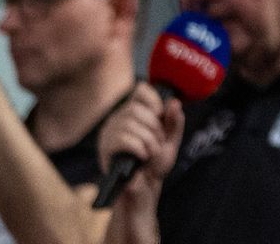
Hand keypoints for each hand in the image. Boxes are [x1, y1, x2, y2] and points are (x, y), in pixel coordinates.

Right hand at [98, 83, 184, 200]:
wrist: (145, 189)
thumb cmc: (156, 163)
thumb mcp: (170, 141)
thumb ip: (174, 122)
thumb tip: (174, 102)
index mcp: (133, 113)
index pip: (140, 90)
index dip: (153, 100)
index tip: (161, 116)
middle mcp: (118, 119)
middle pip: (136, 109)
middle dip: (154, 127)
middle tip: (158, 143)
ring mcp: (108, 133)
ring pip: (129, 124)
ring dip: (148, 140)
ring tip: (151, 153)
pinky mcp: (104, 149)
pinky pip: (121, 139)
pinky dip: (138, 147)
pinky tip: (143, 156)